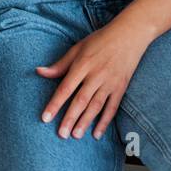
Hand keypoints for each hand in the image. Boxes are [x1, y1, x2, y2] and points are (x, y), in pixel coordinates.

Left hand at [37, 21, 149, 139]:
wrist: (130, 34)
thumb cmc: (101, 40)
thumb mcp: (78, 48)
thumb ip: (60, 64)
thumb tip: (39, 72)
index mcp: (83, 64)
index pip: (66, 87)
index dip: (55, 104)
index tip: (45, 118)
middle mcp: (96, 74)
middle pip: (81, 100)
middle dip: (70, 118)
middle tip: (61, 134)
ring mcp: (110, 82)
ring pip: (96, 105)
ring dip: (86, 121)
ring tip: (75, 136)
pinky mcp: (121, 87)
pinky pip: (112, 107)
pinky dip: (105, 121)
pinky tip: (96, 134)